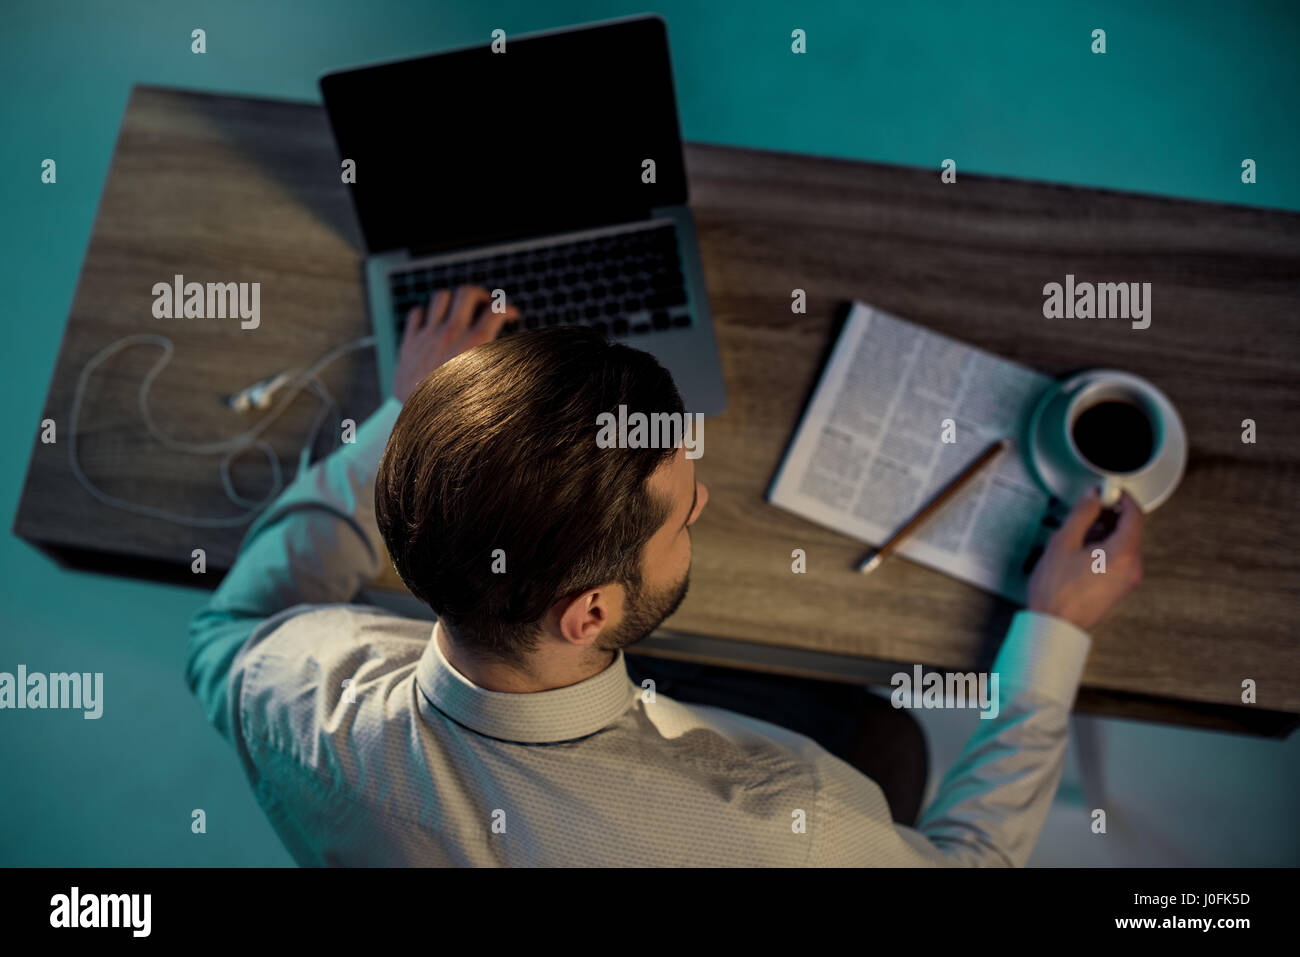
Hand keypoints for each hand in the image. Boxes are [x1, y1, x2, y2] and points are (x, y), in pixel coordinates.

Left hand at [392, 285, 518, 401]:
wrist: (421, 422)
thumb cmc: (457, 409)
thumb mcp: (489, 388)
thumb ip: (502, 366)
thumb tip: (518, 355)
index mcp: (474, 344)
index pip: (497, 310)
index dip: (508, 309)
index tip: (511, 315)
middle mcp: (451, 334)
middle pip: (468, 293)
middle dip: (481, 295)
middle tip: (484, 304)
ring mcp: (427, 336)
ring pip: (441, 297)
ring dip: (453, 300)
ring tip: (458, 310)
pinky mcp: (410, 343)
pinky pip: (416, 313)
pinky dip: (426, 313)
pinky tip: (432, 323)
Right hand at [1026, 487, 1144, 629]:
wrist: (1055, 626)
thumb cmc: (1056, 592)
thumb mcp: (1063, 543)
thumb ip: (1081, 514)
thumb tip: (1092, 497)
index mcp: (1123, 554)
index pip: (1134, 514)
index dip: (1121, 497)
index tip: (1107, 489)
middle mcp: (1132, 567)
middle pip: (1131, 528)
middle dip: (1112, 513)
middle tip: (1090, 505)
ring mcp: (1128, 579)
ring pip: (1125, 543)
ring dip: (1107, 530)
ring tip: (1080, 530)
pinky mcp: (1120, 586)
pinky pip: (1120, 557)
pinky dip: (1106, 546)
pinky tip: (1083, 548)